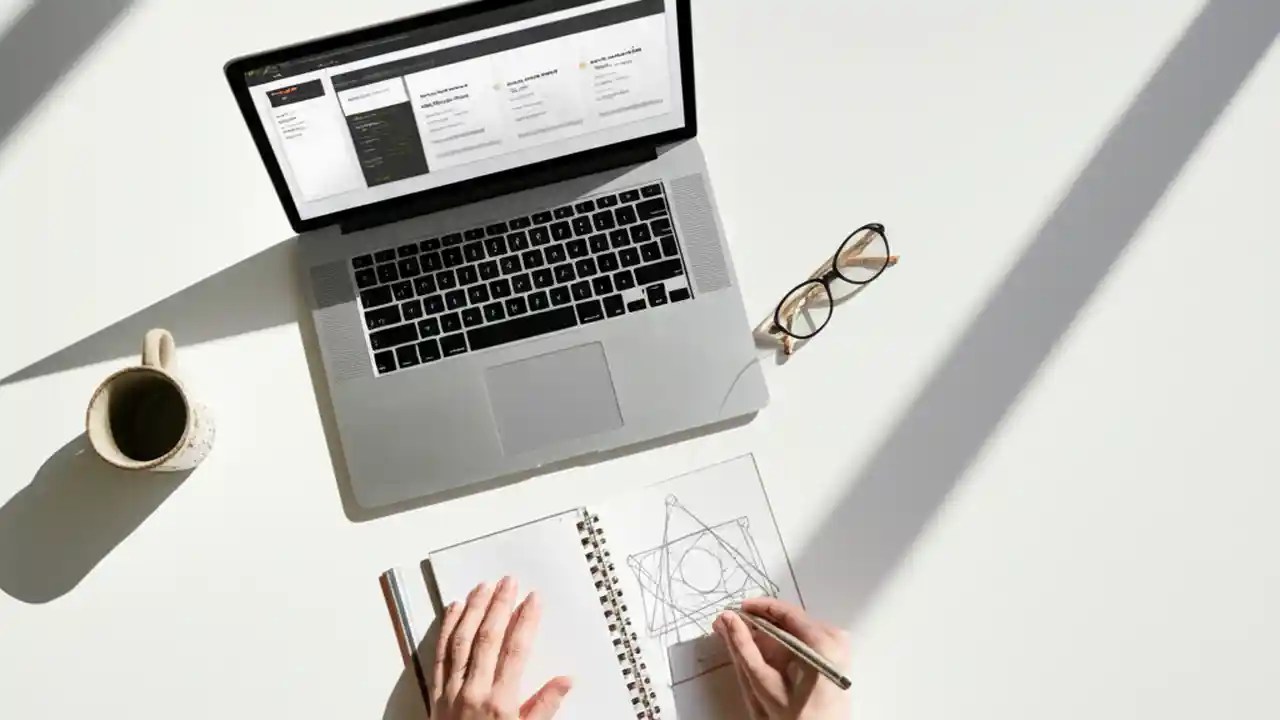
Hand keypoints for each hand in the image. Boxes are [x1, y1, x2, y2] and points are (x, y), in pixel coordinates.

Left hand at [433, 576, 572, 719]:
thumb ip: (544, 707)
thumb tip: (566, 680)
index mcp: (500, 702)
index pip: (516, 651)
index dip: (526, 621)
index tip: (533, 599)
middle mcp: (473, 691)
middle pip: (487, 638)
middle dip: (499, 606)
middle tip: (509, 581)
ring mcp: (451, 691)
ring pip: (461, 640)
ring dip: (473, 610)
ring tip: (483, 586)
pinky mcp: (436, 694)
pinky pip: (440, 654)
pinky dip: (447, 628)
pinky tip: (455, 609)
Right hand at [714, 598, 850, 719]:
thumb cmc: (798, 716)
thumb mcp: (766, 683)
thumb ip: (744, 648)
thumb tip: (728, 619)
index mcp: (822, 641)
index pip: (786, 612)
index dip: (758, 607)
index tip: (736, 609)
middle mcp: (835, 636)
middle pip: (791, 619)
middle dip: (760, 622)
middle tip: (732, 625)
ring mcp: (839, 645)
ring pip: (797, 629)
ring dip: (770, 633)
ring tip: (744, 638)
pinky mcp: (836, 655)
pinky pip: (805, 640)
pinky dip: (784, 642)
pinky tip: (764, 649)